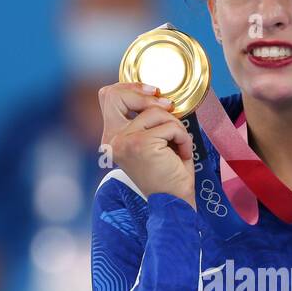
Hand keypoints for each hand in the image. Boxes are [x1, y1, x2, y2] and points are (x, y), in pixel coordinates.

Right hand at [98, 82, 196, 206]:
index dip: (131, 87)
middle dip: (146, 95)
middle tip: (168, 107)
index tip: (153, 92)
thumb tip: (155, 94)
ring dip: (175, 125)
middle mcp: (112, 139)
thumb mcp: (151, 141)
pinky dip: (183, 138)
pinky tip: (182, 154)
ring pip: (155, 111)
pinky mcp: (141, 144)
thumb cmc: (166, 174)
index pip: (108, 96)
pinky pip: (171, 126)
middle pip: (116, 94)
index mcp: (111, 138)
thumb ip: (144, 119)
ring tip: (178, 145)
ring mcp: (124, 141)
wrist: (173, 203)